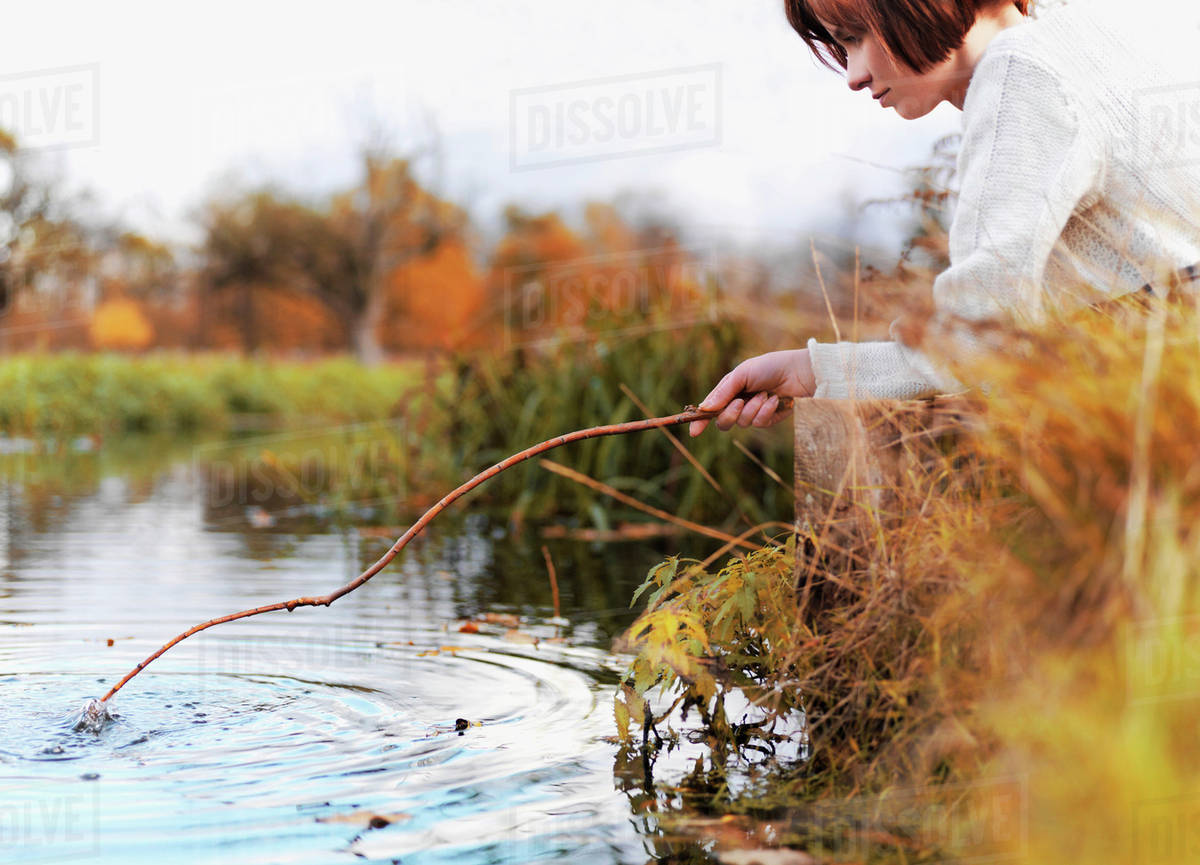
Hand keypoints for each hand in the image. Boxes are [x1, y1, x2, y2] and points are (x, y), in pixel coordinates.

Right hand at [688, 349, 815, 436]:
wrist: (797, 372)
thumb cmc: (769, 367)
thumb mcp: (742, 374)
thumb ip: (723, 392)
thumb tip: (705, 408)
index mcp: (728, 391)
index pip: (709, 409)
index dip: (700, 421)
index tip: (694, 432)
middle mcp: (738, 403)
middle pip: (723, 422)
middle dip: (730, 414)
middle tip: (740, 402)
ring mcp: (752, 413)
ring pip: (742, 423)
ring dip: (753, 408)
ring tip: (765, 394)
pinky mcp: (768, 419)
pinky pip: (759, 423)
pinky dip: (766, 411)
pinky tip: (775, 400)